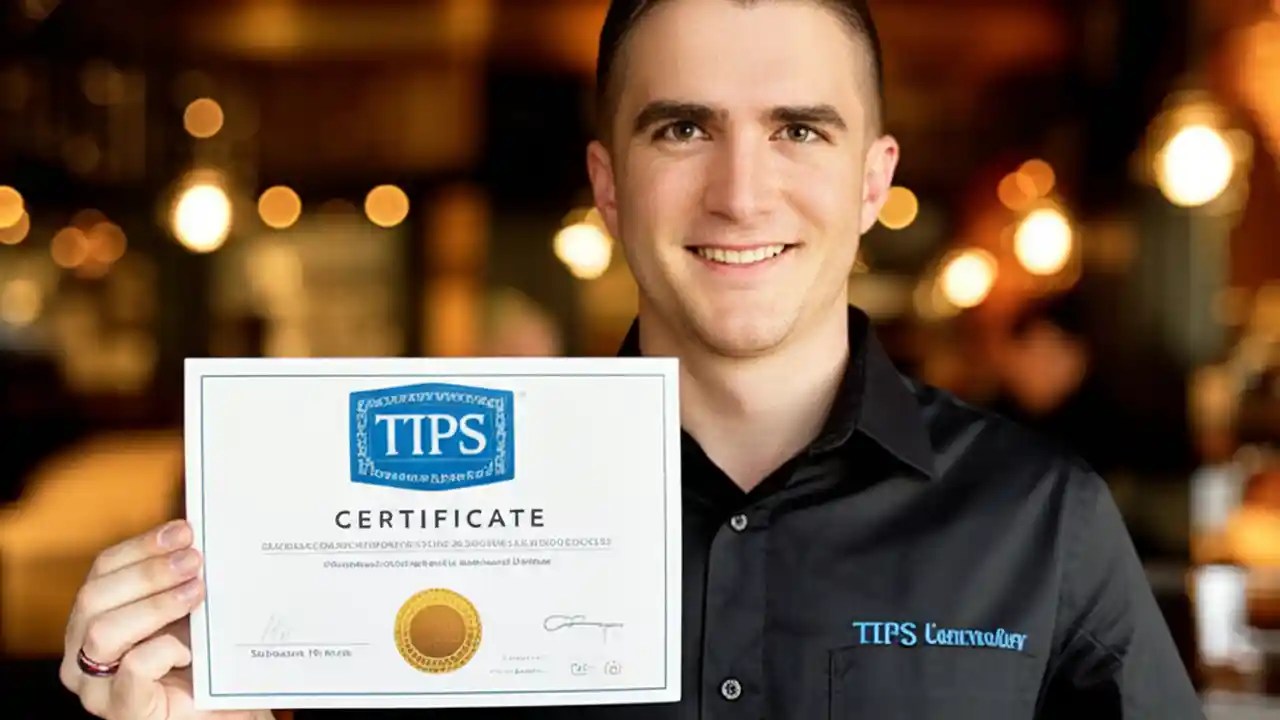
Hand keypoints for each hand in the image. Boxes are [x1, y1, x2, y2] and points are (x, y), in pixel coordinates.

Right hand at [60, 519, 271, 719]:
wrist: (223, 709)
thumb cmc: (204, 660)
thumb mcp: (190, 611)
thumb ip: (183, 579)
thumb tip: (197, 537)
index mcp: (92, 619)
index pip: (103, 570)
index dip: (142, 545)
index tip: (184, 531)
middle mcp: (82, 654)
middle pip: (94, 597)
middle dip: (148, 573)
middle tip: (195, 561)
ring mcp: (97, 687)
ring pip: (102, 633)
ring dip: (155, 605)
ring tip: (197, 593)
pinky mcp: (124, 711)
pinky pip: (133, 670)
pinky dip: (163, 650)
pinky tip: (191, 648)